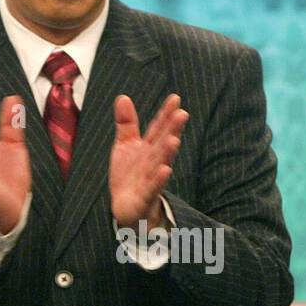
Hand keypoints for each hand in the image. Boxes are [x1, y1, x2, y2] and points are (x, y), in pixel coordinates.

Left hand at [109, 94, 188, 229]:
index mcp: (149, 148)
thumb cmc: (130, 175)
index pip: (158, 128)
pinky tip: (166, 170)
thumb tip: (123, 97)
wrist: (127, 208)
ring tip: (174, 140)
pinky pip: (152, 188)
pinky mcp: (145, 197)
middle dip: (172, 130)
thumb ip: (127, 123)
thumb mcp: (125, 146)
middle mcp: (153, 161)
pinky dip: (159, 180)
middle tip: (182, 114)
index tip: (175, 98)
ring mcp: (151, 179)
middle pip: (162, 144)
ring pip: (160, 164)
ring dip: (167, 153)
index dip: (166, 114)